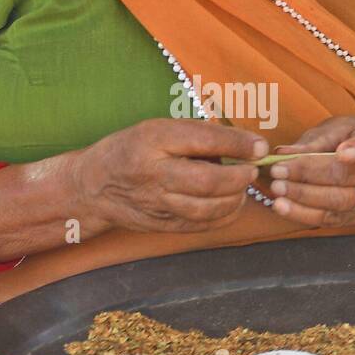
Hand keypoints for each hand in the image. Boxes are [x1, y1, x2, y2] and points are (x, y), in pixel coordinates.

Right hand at [73, 118, 268, 234]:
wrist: (95, 185)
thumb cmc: (133, 149)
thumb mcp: (158, 128)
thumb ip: (197, 135)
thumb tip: (244, 144)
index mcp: (153, 140)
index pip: (203, 141)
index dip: (237, 144)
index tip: (259, 146)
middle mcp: (154, 173)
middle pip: (208, 181)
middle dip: (239, 177)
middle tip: (251, 170)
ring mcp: (157, 204)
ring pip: (207, 209)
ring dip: (236, 199)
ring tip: (243, 186)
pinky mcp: (161, 225)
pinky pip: (202, 225)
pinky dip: (225, 216)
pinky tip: (232, 204)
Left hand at [266, 116, 354, 228]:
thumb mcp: (350, 126)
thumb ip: (320, 138)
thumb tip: (285, 152)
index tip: (343, 151)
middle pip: (351, 177)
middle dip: (311, 174)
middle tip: (279, 170)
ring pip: (341, 202)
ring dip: (305, 197)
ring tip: (278, 188)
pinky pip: (333, 220)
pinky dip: (304, 214)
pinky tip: (282, 207)